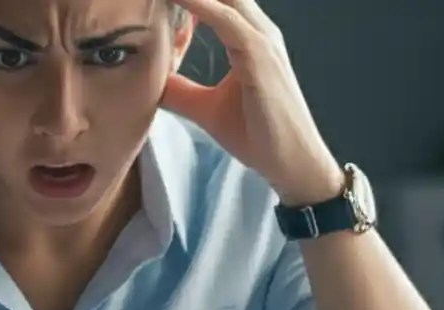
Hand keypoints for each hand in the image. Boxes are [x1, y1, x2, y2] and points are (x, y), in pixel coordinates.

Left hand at [162, 0, 344, 206]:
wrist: (291, 161)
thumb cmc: (258, 133)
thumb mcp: (207, 108)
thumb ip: (181, 89)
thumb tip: (152, 81)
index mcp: (248, 37)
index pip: (217, 0)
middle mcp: (258, 31)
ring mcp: (262, 41)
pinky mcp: (259, 56)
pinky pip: (225, 19)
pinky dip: (200, 5)